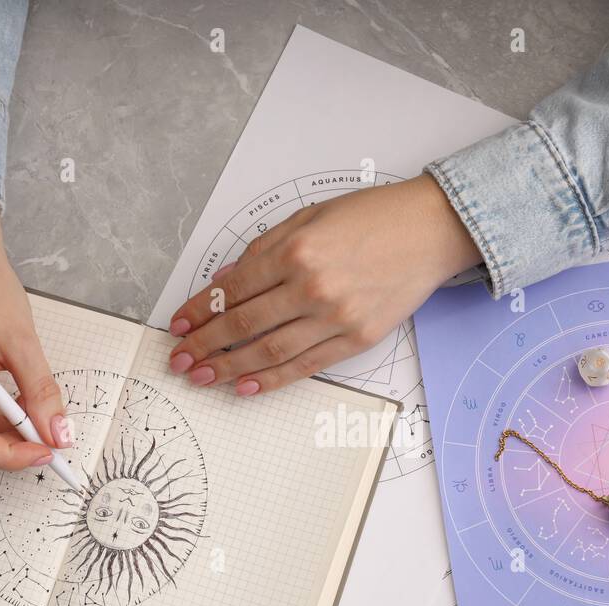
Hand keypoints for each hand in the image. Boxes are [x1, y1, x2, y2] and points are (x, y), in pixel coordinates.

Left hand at [166, 174, 480, 393]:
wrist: (430, 231)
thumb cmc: (373, 217)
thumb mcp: (309, 216)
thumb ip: (265, 249)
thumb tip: (226, 280)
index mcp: (295, 250)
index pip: (232, 289)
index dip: (200, 311)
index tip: (179, 326)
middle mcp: (312, 286)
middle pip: (243, 324)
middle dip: (205, 345)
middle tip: (179, 360)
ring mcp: (335, 317)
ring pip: (269, 351)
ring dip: (229, 367)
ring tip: (202, 377)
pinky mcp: (357, 338)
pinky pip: (306, 365)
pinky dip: (272, 379)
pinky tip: (246, 386)